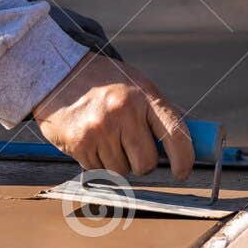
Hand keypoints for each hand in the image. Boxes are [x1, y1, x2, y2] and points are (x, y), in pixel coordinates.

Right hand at [33, 54, 194, 180]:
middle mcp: (123, 111)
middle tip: (131, 148)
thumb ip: (159, 112)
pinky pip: (98, 171)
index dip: (183, 159)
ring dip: (116, 161)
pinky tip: (90, 140)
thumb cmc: (104, 83)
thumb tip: (189, 141)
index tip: (181, 172)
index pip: (175, 134)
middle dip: (141, 162)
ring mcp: (100, 129)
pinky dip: (96, 161)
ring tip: (105, 137)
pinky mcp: (79, 144)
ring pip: (121, 170)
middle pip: (146, 163)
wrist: (59, 75)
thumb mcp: (136, 86)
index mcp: (144, 95)